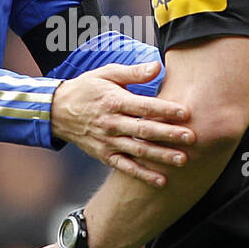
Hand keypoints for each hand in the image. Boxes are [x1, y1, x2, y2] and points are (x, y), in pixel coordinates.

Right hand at [50, 61, 194, 186]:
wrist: (57, 112)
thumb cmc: (86, 89)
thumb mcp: (106, 74)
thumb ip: (133, 72)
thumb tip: (157, 66)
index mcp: (114, 101)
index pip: (143, 106)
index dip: (165, 109)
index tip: (185, 112)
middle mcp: (111, 123)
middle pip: (144, 130)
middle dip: (169, 134)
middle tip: (191, 138)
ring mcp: (108, 142)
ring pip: (138, 151)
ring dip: (161, 156)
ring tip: (183, 160)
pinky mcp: (104, 155)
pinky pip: (125, 167)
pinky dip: (142, 175)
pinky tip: (161, 181)